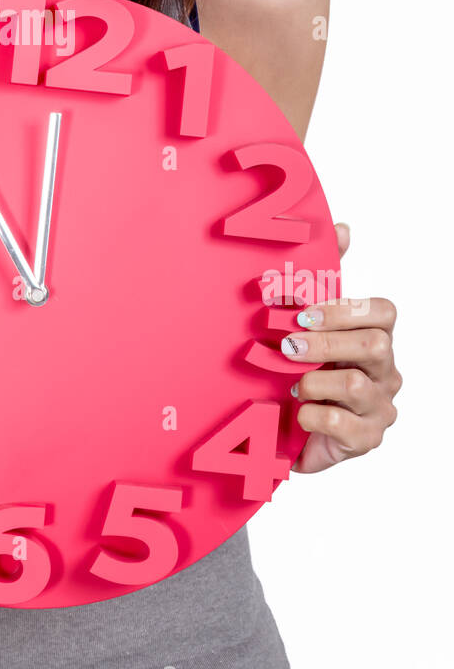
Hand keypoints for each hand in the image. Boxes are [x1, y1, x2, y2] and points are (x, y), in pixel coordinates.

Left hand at [285, 222, 401, 473]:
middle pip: (376, 345)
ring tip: (292, 385)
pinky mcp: (365, 440)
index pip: (384, 312)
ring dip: (314, 380)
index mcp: (375, 338)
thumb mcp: (308, 324)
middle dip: (326, 342)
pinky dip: (313, 415)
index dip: (345, 308)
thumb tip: (343, 228)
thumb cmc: (302, 370)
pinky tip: (298, 412)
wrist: (284, 430)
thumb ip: (325, 277)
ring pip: (356, 384)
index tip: (304, 312)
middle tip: (287, 344)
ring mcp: (379, 408)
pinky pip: (343, 424)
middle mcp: (385, 371)